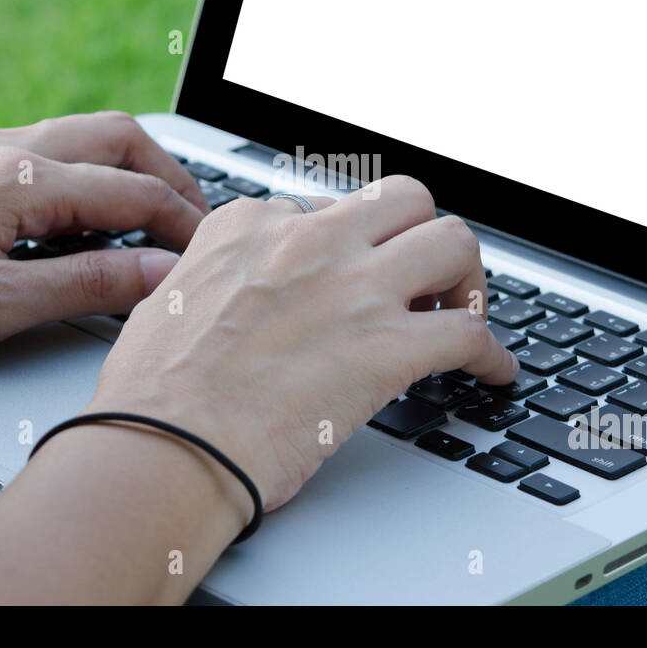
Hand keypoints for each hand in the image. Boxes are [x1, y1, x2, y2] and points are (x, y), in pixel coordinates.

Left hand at [0, 112, 207, 364]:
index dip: (183, 224)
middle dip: (169, 174)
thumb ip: (88, 284)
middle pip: (118, 137)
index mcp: (17, 179)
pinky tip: (80, 222)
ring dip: (127, 171)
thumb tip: (163, 273)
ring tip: (149, 222)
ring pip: (80, 137)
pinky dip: (85, 177)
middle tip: (195, 221)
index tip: (209, 254)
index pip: (132, 192)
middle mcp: (1, 149)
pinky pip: (44, 151)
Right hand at [87, 175, 517, 512]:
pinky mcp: (388, 348)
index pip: (328, 211)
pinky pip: (470, 333)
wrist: (163, 447)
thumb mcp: (170, 300)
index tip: (355, 275)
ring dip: (464, 278)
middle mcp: (309, 241)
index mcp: (251, 225)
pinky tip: (490, 373)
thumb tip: (234, 291)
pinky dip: (491, 354)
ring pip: (453, 241)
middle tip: (420, 279)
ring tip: (459, 312)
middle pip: (404, 200)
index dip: (349, 248)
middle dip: (419, 236)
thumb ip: (218, 278)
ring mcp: (354, 289)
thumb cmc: (155, 394)